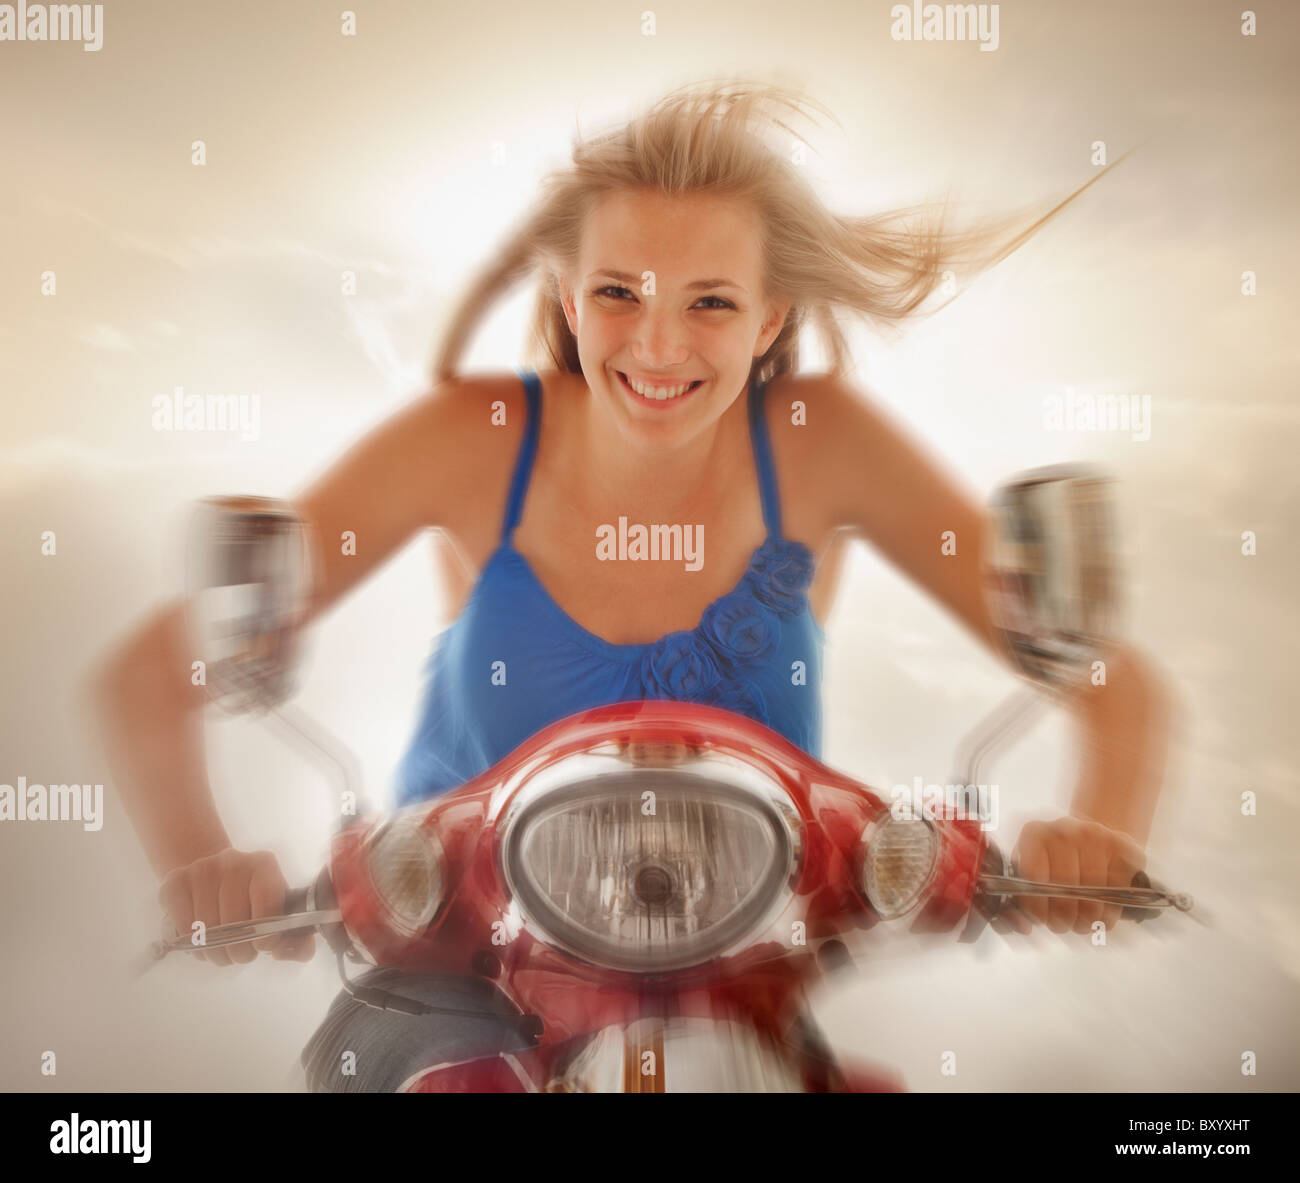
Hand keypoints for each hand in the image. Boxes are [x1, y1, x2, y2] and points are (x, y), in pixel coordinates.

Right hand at [158, 847, 315, 965]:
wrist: (213, 876)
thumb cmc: (252, 901)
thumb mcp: (280, 914)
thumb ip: (298, 940)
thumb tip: (281, 952)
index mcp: (264, 864)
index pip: (268, 903)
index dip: (267, 935)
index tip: (264, 947)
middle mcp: (233, 861)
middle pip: (235, 922)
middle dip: (240, 951)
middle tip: (242, 955)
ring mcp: (201, 869)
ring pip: (207, 929)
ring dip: (216, 952)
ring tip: (223, 952)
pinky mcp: (175, 882)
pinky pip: (183, 926)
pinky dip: (192, 944)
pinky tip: (201, 941)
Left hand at [1000, 817, 1145, 935]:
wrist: (1090, 835)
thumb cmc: (1054, 857)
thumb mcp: (1030, 865)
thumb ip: (1021, 893)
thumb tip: (1023, 927)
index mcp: (1035, 833)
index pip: (1034, 875)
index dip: (1037, 905)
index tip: (1041, 920)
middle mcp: (1064, 828)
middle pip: (1065, 885)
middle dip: (1063, 916)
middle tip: (1063, 926)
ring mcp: (1095, 834)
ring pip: (1093, 890)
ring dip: (1087, 917)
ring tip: (1081, 924)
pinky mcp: (1121, 845)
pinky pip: (1117, 888)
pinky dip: (1109, 911)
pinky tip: (1101, 916)